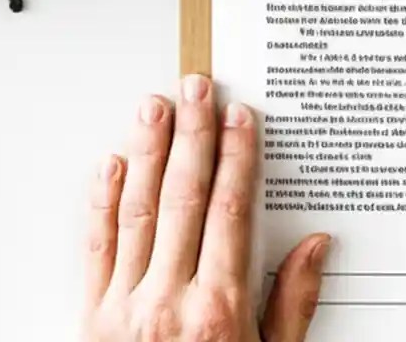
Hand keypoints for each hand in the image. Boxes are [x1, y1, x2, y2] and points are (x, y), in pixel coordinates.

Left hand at [83, 74, 329, 340]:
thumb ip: (292, 304)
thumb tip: (315, 247)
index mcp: (219, 309)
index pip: (230, 210)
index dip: (237, 157)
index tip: (241, 118)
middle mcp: (168, 300)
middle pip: (184, 198)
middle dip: (193, 135)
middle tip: (198, 88)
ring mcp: (124, 307)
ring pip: (137, 211)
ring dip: (147, 153)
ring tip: (153, 107)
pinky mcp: (90, 317)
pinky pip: (94, 249)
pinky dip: (101, 204)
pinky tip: (110, 166)